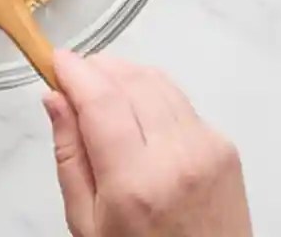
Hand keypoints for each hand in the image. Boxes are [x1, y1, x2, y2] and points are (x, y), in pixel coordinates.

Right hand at [43, 52, 251, 236]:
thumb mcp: (87, 222)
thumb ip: (69, 157)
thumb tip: (56, 100)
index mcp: (134, 183)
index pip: (100, 100)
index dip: (75, 71)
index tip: (56, 61)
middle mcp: (175, 157)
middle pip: (130, 80)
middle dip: (97, 69)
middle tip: (73, 79)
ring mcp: (206, 147)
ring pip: (158, 81)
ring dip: (124, 75)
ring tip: (101, 92)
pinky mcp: (224, 145)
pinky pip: (181, 101)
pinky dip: (152, 96)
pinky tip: (137, 115)